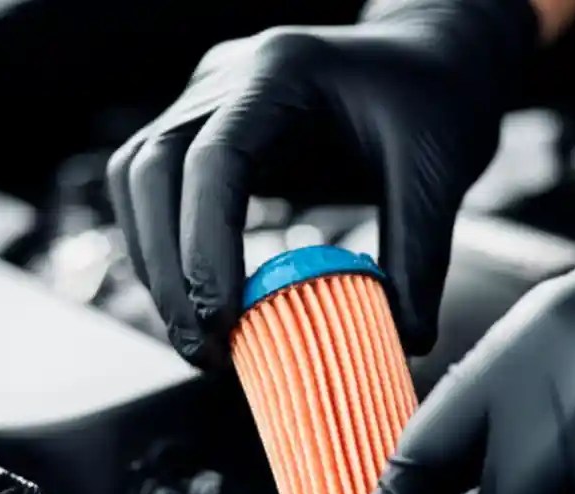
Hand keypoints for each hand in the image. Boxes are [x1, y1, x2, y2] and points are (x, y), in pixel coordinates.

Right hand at [106, 0, 538, 369]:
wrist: (430, 60)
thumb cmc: (435, 102)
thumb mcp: (436, 175)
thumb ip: (418, 258)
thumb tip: (404, 344)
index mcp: (282, 71)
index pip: (214, 159)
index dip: (206, 248)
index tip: (224, 324)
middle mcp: (228, 77)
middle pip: (151, 169)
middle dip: (166, 270)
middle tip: (204, 352)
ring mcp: (208, 99)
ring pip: (138, 178)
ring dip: (156, 264)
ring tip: (200, 340)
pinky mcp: (208, 128)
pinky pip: (159, 187)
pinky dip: (169, 247)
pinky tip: (205, 301)